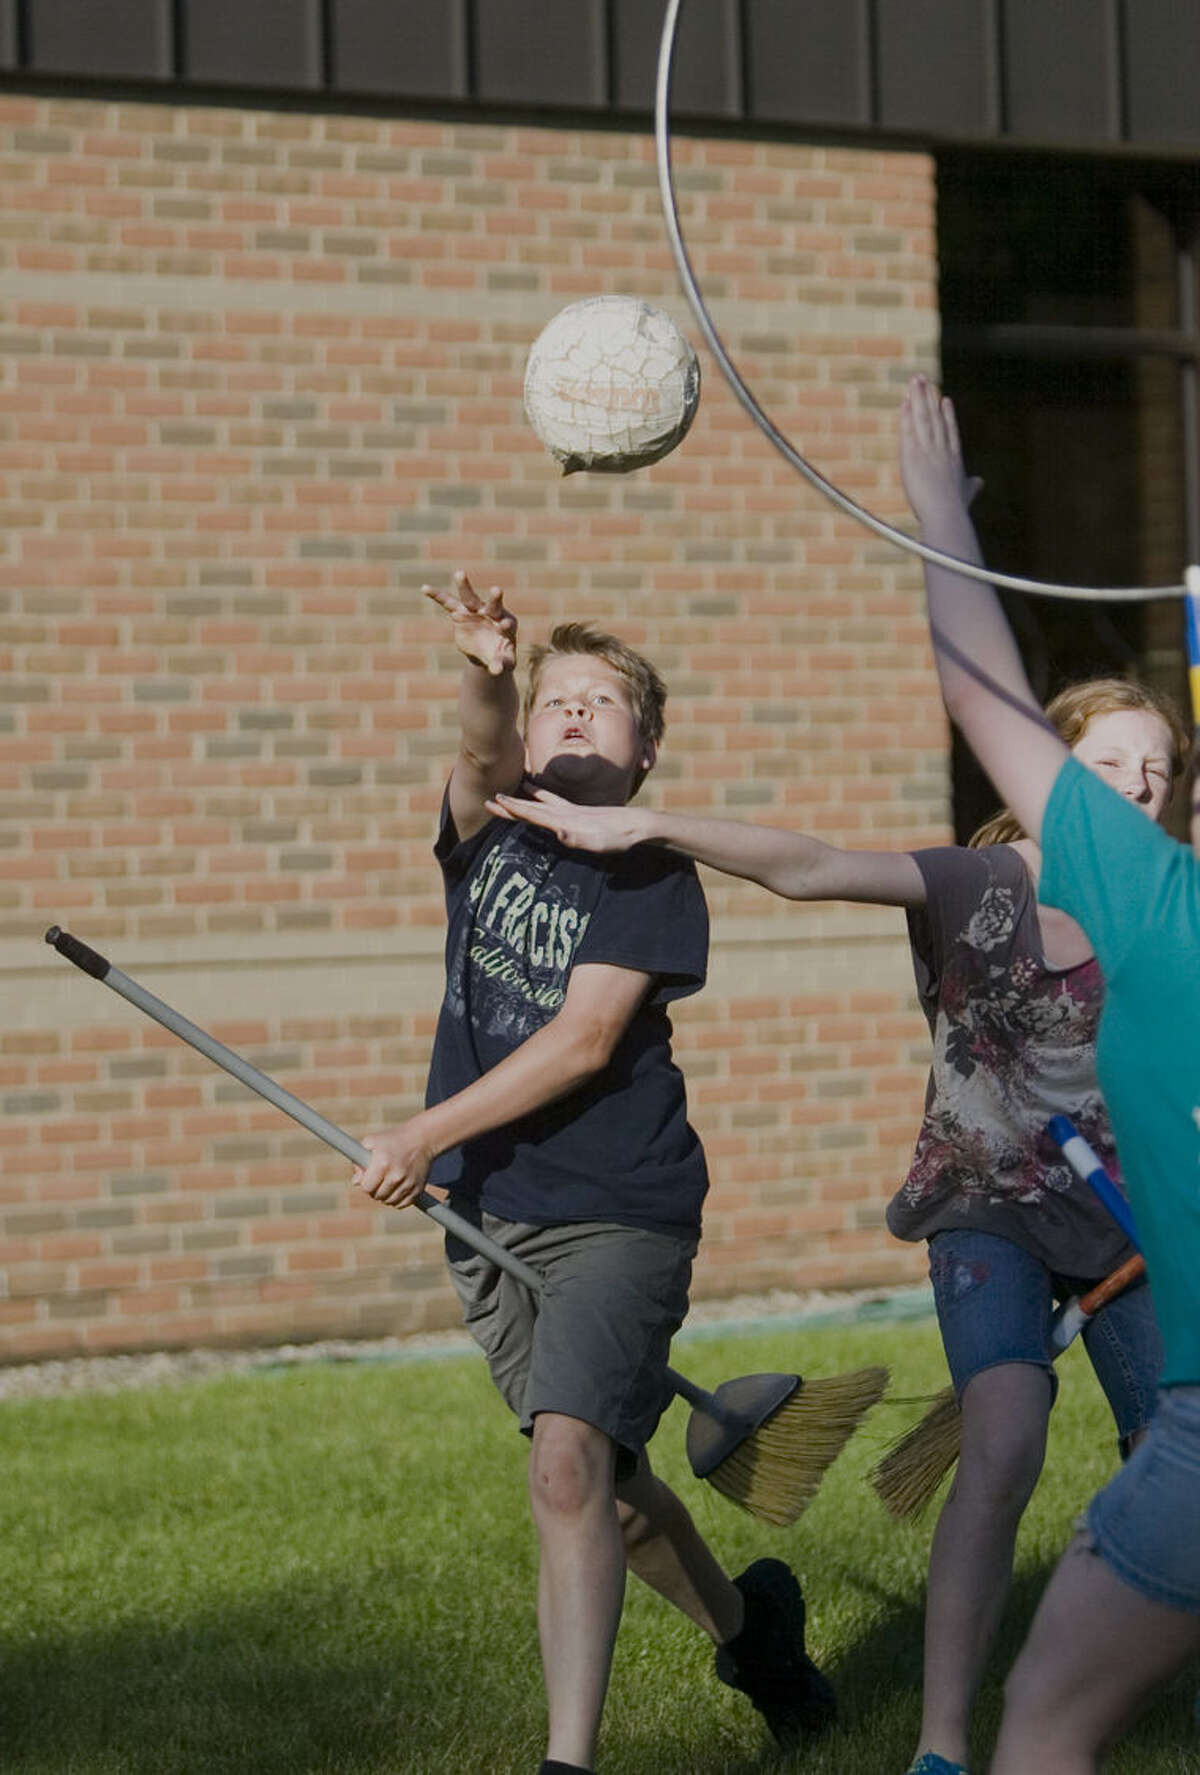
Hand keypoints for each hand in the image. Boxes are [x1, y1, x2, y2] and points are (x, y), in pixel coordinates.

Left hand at [353, 1120, 433, 1208]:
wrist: (422, 1139)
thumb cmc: (393, 1140)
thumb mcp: (372, 1142)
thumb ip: (358, 1161)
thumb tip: (356, 1182)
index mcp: (382, 1163)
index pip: (366, 1188)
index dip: (365, 1183)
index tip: (369, 1177)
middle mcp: (396, 1176)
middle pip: (377, 1196)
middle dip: (375, 1189)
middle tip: (379, 1179)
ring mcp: (408, 1184)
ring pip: (389, 1202)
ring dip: (386, 1195)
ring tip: (388, 1182)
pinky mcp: (418, 1189)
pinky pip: (402, 1204)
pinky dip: (398, 1199)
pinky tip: (397, 1188)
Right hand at [424, 570, 516, 675]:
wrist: (487, 652)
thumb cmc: (500, 656)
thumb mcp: (503, 663)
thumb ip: (500, 665)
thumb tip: (496, 672)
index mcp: (507, 624)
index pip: (507, 622)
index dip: (505, 624)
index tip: (504, 626)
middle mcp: (493, 614)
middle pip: (494, 604)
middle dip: (495, 598)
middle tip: (497, 590)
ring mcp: (476, 611)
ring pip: (470, 598)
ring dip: (465, 586)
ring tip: (459, 573)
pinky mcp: (461, 613)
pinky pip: (448, 603)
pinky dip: (437, 596)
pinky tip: (425, 588)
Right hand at [487, 788, 648, 851]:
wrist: (639, 825)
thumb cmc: (618, 838)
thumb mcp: (597, 844)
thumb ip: (576, 838)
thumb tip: (557, 832)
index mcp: (565, 820)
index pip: (533, 814)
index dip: (513, 810)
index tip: (493, 803)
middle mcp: (567, 813)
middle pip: (533, 806)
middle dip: (512, 804)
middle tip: (492, 799)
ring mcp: (575, 811)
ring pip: (545, 801)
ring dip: (528, 796)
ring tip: (516, 787)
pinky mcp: (583, 813)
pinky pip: (557, 802)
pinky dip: (545, 797)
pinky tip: (546, 798)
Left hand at [899, 374, 982, 525]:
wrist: (946, 513)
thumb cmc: (956, 509)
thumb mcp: (966, 495)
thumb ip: (972, 486)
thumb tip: (980, 482)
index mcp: (954, 459)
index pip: (950, 431)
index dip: (946, 414)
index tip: (944, 399)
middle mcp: (942, 449)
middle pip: (935, 418)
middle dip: (929, 397)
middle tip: (923, 380)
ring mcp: (928, 450)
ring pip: (923, 418)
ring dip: (918, 397)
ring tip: (915, 380)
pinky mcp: (912, 455)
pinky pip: (909, 430)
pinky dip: (907, 415)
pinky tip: (905, 402)